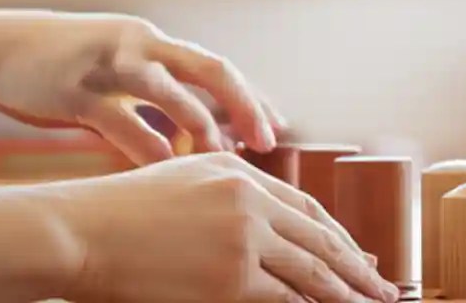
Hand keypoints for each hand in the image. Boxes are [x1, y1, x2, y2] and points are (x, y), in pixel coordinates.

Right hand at [0, 9, 281, 164]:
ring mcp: (105, 63)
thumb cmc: (66, 68)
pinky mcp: (71, 88)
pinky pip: (117, 118)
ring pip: (166, 88)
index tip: (276, 129)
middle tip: (265, 143)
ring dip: (199, 124)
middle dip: (243, 104)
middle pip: (208, 68)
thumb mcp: (118, 71)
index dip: (250, 97)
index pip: (217, 66)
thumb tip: (208, 133)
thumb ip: (159, 93)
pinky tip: (163, 168)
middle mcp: (138, 44)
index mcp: (153, 42)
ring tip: (220, 158)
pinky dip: (143, 143)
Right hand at [41, 152, 399, 302]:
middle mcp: (251, 202)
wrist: (81, 231)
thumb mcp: (182, 181)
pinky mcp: (230, 280)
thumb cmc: (119, 211)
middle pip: (321, 239)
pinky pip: (284, 299)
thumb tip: (265, 224)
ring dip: (346, 294)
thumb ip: (227, 195)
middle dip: (357, 269)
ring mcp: (243, 240)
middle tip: (385, 289)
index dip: (338, 236)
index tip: (359, 255)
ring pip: (312, 273)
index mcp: (241, 175)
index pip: (307, 209)